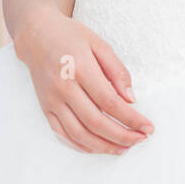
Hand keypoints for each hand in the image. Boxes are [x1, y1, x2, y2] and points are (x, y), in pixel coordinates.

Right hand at [15, 5, 153, 153]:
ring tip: (123, 148)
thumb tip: (131, 99)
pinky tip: (98, 146)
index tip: (147, 127)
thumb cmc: (70, 36)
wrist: (37, 35)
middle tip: (140, 140)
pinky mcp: (45, 108)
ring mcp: (52, 100)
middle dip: (121, 136)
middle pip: (95, 122)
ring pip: (79, 134)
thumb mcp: (99, 44)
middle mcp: (63, 88)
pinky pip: (63, 134)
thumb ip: (117, 71)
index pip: (110, 102)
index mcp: (80, 69)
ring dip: (103, 146)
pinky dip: (82, 145)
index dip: (131, 119)